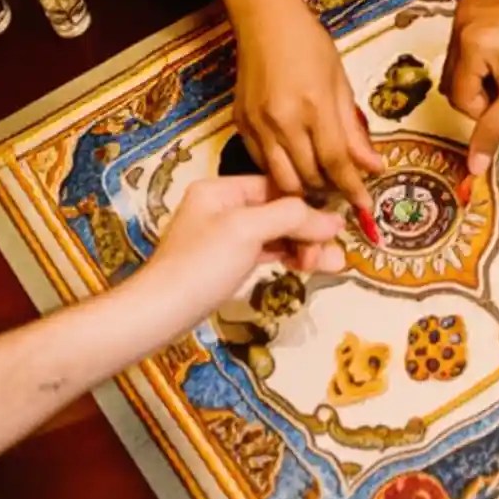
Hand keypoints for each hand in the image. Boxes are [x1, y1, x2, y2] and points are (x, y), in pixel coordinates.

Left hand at [145, 176, 345, 310]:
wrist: (161, 313)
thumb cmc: (200, 265)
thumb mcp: (247, 230)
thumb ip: (291, 217)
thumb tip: (333, 219)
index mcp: (220, 189)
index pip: (276, 186)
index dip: (308, 202)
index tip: (336, 222)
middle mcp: (222, 207)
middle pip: (278, 211)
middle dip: (309, 231)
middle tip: (334, 252)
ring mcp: (225, 236)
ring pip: (276, 234)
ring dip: (304, 247)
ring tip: (332, 265)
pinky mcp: (227, 263)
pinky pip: (266, 252)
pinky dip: (288, 258)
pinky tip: (309, 266)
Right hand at [233, 6, 381, 208]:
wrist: (265, 21)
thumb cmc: (309, 45)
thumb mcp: (341, 84)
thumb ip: (353, 131)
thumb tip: (374, 167)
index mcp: (314, 107)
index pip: (337, 162)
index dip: (353, 190)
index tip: (366, 208)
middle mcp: (283, 121)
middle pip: (309, 178)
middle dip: (330, 190)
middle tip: (343, 188)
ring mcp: (257, 125)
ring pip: (283, 179)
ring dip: (305, 187)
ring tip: (320, 181)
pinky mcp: (240, 125)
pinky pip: (263, 164)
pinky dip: (281, 172)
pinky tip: (295, 163)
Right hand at [442, 0, 498, 174]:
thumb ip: (494, 131)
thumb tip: (473, 167)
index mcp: (470, 42)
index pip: (460, 98)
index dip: (487, 109)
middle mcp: (461, 20)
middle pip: (454, 81)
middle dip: (481, 93)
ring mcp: (467, 8)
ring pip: (460, 64)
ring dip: (482, 77)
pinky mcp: (475, 3)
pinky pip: (467, 44)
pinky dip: (483, 57)